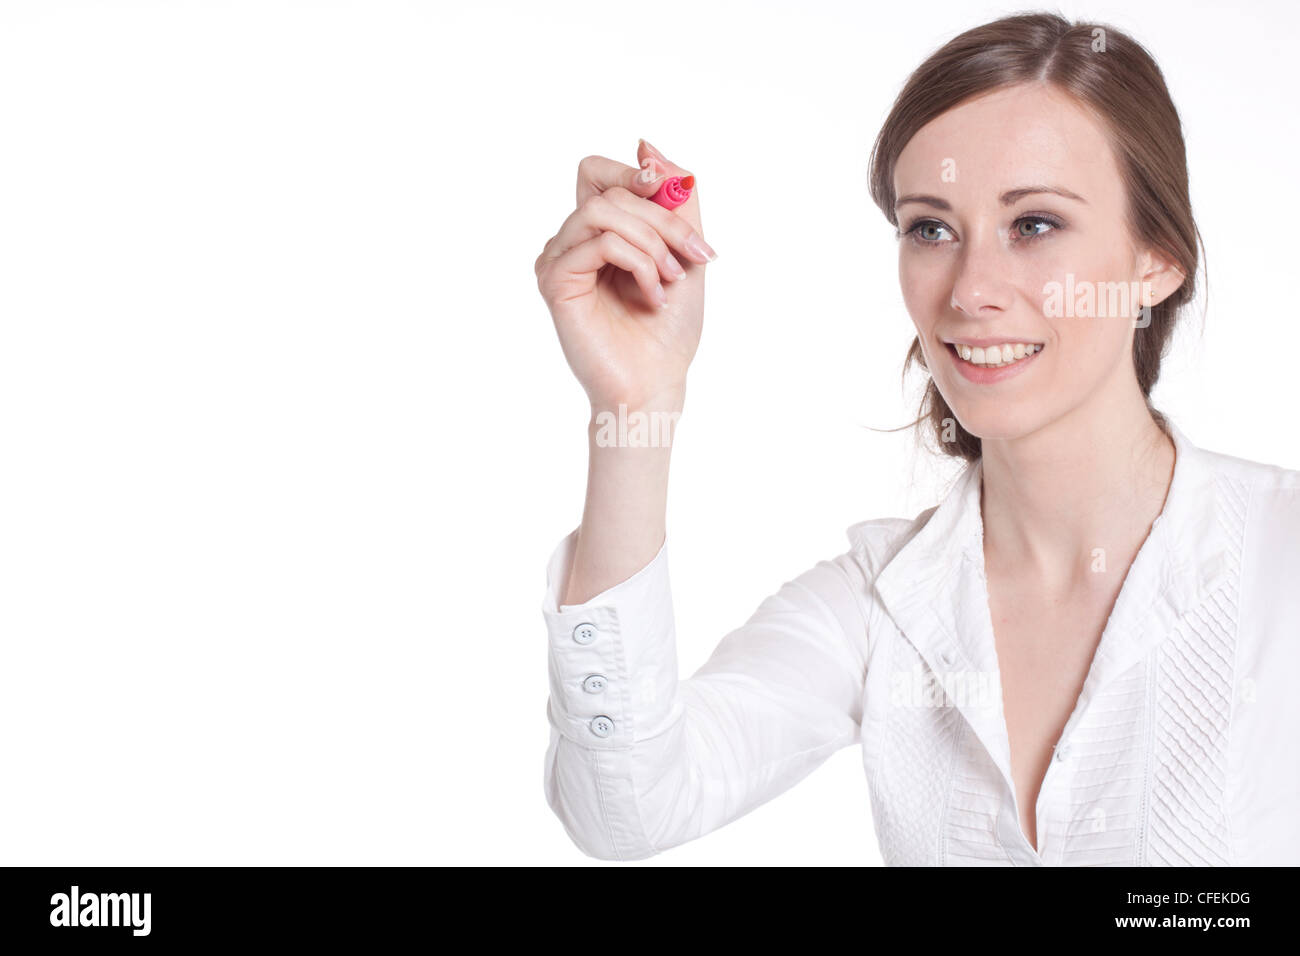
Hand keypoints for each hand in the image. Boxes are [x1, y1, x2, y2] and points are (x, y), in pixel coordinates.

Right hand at [534, 139, 716, 411]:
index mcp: (598, 233)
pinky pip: (599, 242)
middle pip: (608, 188)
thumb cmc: (669, 330)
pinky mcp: (555, 281)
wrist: (657, 383)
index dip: (634, 171)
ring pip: (601, 210)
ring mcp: (558, 260)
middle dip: (662, 218)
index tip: (668, 192)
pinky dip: (637, 263)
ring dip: (650, 241)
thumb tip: (646, 143)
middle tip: (695, 255)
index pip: (598, 171)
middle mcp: (571, 242)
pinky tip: (652, 295)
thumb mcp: (686, 251)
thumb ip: (673, 199)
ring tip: (671, 280)